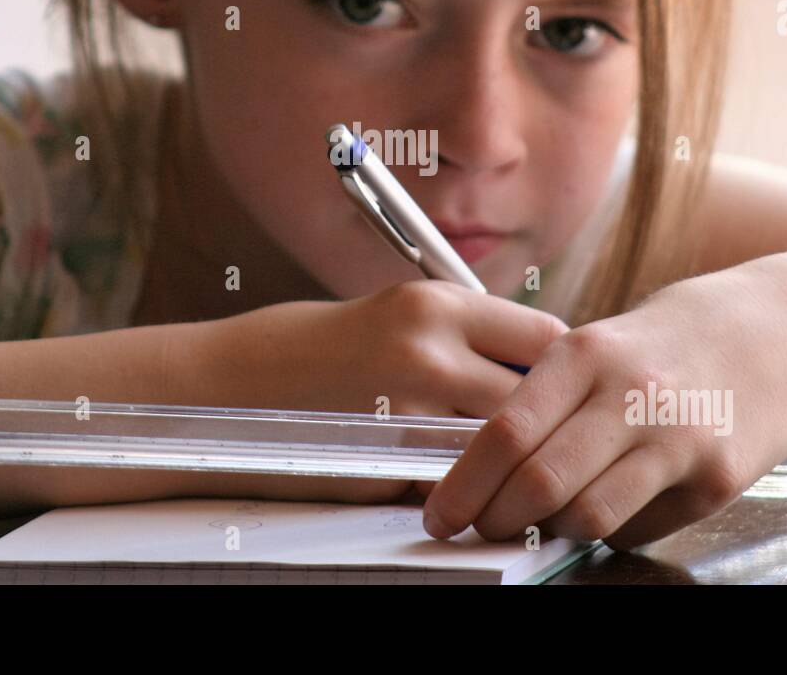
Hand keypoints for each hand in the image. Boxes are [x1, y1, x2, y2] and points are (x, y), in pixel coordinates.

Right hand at [194, 279, 568, 502]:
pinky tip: (453, 480)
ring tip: (505, 460)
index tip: (557, 382)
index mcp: (438, 304)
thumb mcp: (394, 314)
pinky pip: (457, 478)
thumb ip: (463, 335)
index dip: (559, 366)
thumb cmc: (311, 346)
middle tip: (543, 431)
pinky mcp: (388, 462)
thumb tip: (531, 365)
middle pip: (537, 395)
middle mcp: (434, 351)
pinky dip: (461, 482)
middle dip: (543, 416)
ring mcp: (412, 412)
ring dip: (508, 454)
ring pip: (503, 443)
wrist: (226, 385)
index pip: (548, 337)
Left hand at [420, 255, 786, 548]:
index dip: (463, 485)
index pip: (505, 433)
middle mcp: (629, 394)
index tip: (440, 513)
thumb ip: (548, 393)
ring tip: (540, 522)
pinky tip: (611, 507)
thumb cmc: (677, 336)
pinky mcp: (716, 477)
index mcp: (586, 354)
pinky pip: (640, 526)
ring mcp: (676, 438)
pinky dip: (610, 530)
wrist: (782, 327)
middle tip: (477, 530)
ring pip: (586, 515)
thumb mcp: (602, 340)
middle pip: (537, 482)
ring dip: (550, 530)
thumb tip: (483, 458)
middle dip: (493, 519)